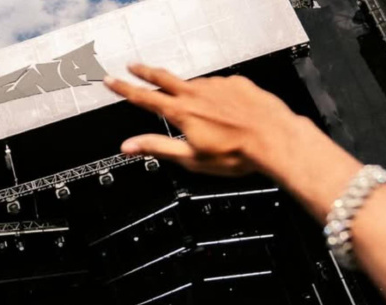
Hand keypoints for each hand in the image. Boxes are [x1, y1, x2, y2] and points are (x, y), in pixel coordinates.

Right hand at [104, 64, 299, 176]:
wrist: (274, 140)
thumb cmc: (236, 154)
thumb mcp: (190, 158)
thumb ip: (157, 147)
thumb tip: (128, 145)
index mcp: (182, 112)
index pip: (145, 97)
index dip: (124, 88)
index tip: (111, 80)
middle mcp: (198, 93)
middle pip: (164, 77)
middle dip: (145, 71)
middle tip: (132, 65)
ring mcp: (218, 85)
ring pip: (193, 85)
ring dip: (185, 90)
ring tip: (190, 106)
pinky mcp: (236, 84)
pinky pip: (218, 87)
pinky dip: (213, 95)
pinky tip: (221, 109)